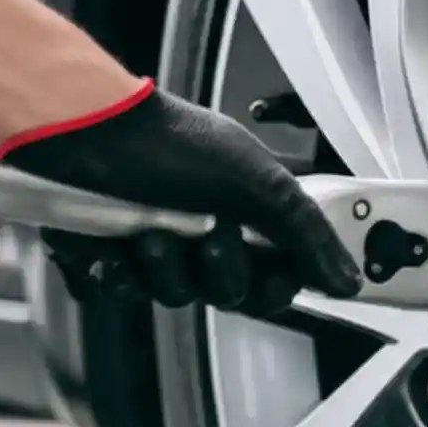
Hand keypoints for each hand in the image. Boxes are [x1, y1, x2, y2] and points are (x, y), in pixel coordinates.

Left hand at [2, 80, 361, 313]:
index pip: (274, 277)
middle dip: (217, 270)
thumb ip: (306, 231)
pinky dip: (113, 276)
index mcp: (242, 212)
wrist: (82, 130)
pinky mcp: (102, 258)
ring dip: (162, 269)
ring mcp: (150, 247)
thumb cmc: (164, 138)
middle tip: (209, 235)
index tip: (272, 280)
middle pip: (225, 294)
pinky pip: (116, 295)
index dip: (274, 288)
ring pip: (170, 296)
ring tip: (148, 230)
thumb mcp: (256, 179)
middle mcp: (199, 231)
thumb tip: (345, 275)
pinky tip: (110, 249)